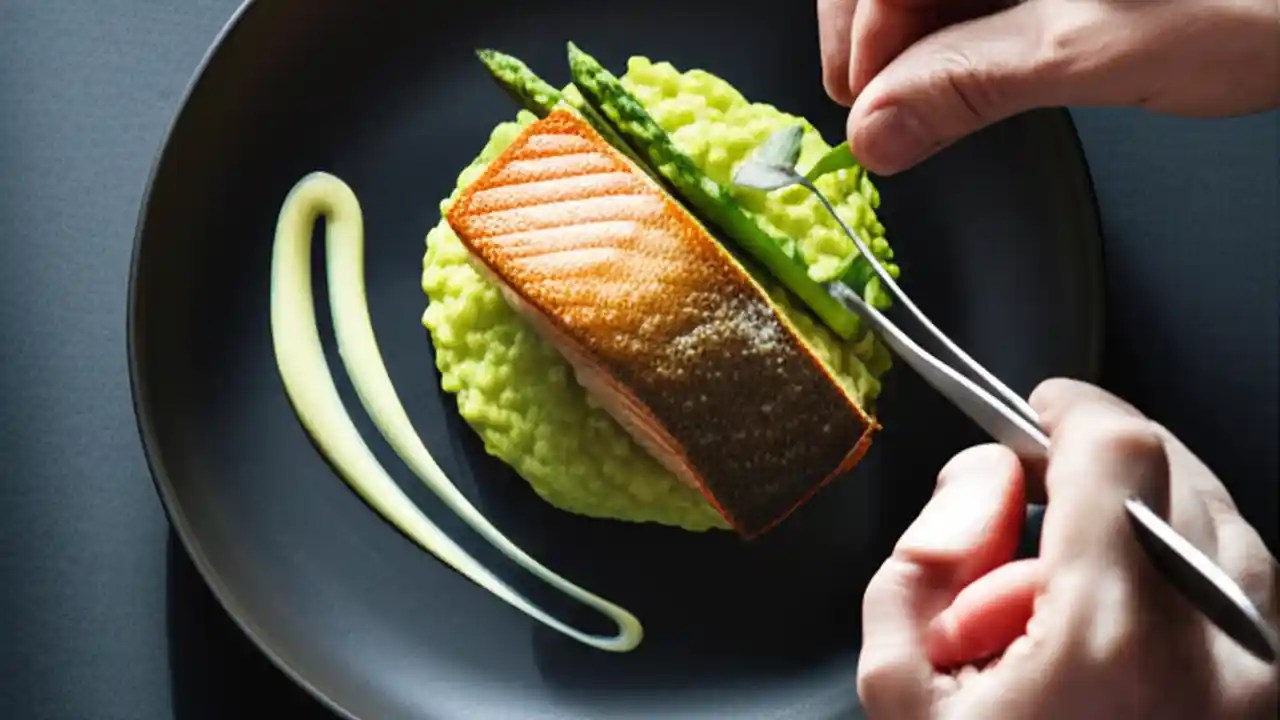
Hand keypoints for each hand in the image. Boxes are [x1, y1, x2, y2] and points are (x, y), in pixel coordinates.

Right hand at [817, 0, 1279, 173]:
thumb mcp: (1093, 47)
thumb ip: (969, 84)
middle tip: (894, 118)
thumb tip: (876, 128)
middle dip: (884, 47)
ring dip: (922, 49)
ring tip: (938, 104)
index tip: (868, 114)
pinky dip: (966, 36)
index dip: (858, 42)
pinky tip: (984, 72)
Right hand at [857, 378, 1278, 718]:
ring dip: (1148, 524)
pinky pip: (1251, 594)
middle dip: (1097, 470)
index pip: (1118, 449)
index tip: (1038, 407)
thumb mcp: (901, 694)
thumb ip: (923, 562)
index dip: (1072, 406)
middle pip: (1179, 477)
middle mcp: (1219, 652)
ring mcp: (1266, 685)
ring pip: (1226, 531)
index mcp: (1112, 636)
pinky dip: (1187, 576)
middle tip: (1031, 518)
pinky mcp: (1277, 705)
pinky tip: (1122, 627)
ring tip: (1072, 595)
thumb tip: (984, 480)